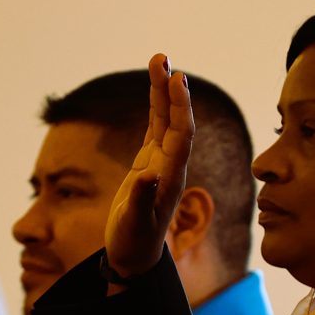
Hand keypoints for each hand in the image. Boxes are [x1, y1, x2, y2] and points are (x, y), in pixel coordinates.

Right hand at [103, 54, 195, 277]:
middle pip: (174, 119)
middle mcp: (170, 164)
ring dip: (162, 90)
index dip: (180, 107)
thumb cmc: (134, 243)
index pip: (180, 135)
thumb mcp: (134, 225)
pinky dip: (155, 105)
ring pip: (164, 118)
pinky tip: (155, 86)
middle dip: (169, 89)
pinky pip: (154, 127)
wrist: (134, 256)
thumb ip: (139, 200)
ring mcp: (160, 161)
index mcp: (171, 176)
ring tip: (158, 60)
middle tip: (162, 57)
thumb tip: (147, 175)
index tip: (177, 80)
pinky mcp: (149, 162)